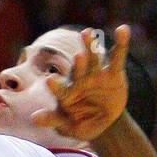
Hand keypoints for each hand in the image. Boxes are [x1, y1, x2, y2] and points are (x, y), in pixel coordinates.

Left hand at [32, 24, 129, 139]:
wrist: (103, 121)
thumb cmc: (81, 123)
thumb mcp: (69, 127)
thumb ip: (54, 120)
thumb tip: (34, 118)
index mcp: (66, 94)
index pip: (60, 89)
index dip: (55, 86)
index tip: (50, 80)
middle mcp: (79, 80)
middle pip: (77, 70)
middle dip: (78, 64)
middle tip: (78, 56)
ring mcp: (95, 74)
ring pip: (93, 59)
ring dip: (90, 46)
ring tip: (87, 33)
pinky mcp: (113, 73)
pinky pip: (117, 57)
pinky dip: (121, 43)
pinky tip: (123, 29)